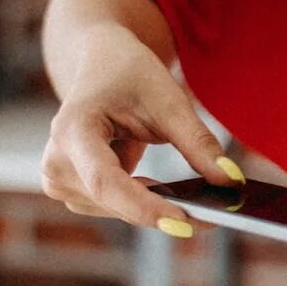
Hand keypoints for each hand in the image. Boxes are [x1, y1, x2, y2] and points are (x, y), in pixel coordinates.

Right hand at [40, 29, 237, 235]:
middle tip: (216, 216)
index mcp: (72, 129)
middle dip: (163, 210)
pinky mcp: (69, 190)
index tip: (185, 222)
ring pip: (116, 210)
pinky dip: (141, 202)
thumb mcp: (168, 100)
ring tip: (190, 198)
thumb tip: (230, 183)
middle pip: (114, 201)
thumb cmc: (128, 74)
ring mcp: (57, 180)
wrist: (99, 63)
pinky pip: (113, 207)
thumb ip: (198, 143)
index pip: (105, 181)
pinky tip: (161, 190)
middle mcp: (55, 161)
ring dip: (152, 205)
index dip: (143, 206)